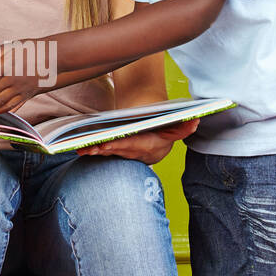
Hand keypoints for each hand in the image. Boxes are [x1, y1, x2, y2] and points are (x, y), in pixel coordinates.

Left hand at [76, 119, 197, 163]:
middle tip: (89, 146)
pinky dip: (94, 152)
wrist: (159, 142)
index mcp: (151, 146)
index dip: (121, 145)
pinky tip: (80, 149)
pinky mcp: (119, 155)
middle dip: (104, 149)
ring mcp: (128, 156)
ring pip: (110, 154)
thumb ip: (184, 127)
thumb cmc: (164, 129)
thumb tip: (196, 120)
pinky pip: (106, 154)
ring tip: (81, 148)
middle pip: (119, 151)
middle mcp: (139, 154)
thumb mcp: (175, 127)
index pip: (135, 146)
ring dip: (96, 152)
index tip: (107, 143)